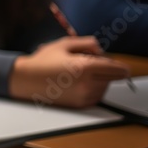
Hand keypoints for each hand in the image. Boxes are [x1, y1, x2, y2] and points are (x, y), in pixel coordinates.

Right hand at [9, 35, 130, 107]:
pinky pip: (96, 96)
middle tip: (92, 64)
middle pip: (113, 78)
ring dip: (100, 80)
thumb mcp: (64, 44)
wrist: (26, 80)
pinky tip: (77, 82)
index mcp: (86, 66)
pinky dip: (92, 89)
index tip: (119, 65)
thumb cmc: (42, 61)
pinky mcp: (80, 104)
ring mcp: (84, 96)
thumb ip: (87, 42)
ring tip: (81, 73)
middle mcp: (88, 83)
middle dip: (107, 70)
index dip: (121, 66)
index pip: (119, 69)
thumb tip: (101, 50)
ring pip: (105, 88)